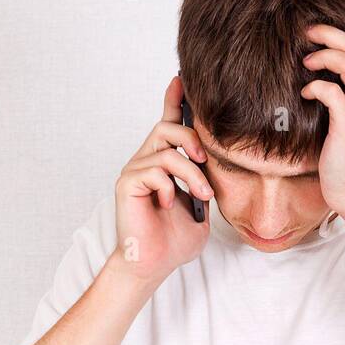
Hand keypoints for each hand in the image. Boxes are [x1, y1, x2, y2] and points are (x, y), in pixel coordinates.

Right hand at [111, 77, 212, 283]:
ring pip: (167, 152)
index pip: (169, 123)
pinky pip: (154, 171)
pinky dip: (169, 187)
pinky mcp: (126, 184)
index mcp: (164, 163)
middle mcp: (146, 161)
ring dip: (192, 174)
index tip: (183, 80)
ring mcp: (135, 170)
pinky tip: (170, 205)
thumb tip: (218, 159)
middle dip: (194, 140)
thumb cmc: (175, 239)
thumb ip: (206, 179)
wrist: (155, 264)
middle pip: (168, 128)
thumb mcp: (202, 204)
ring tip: (201, 196)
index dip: (175, 101)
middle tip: (207, 162)